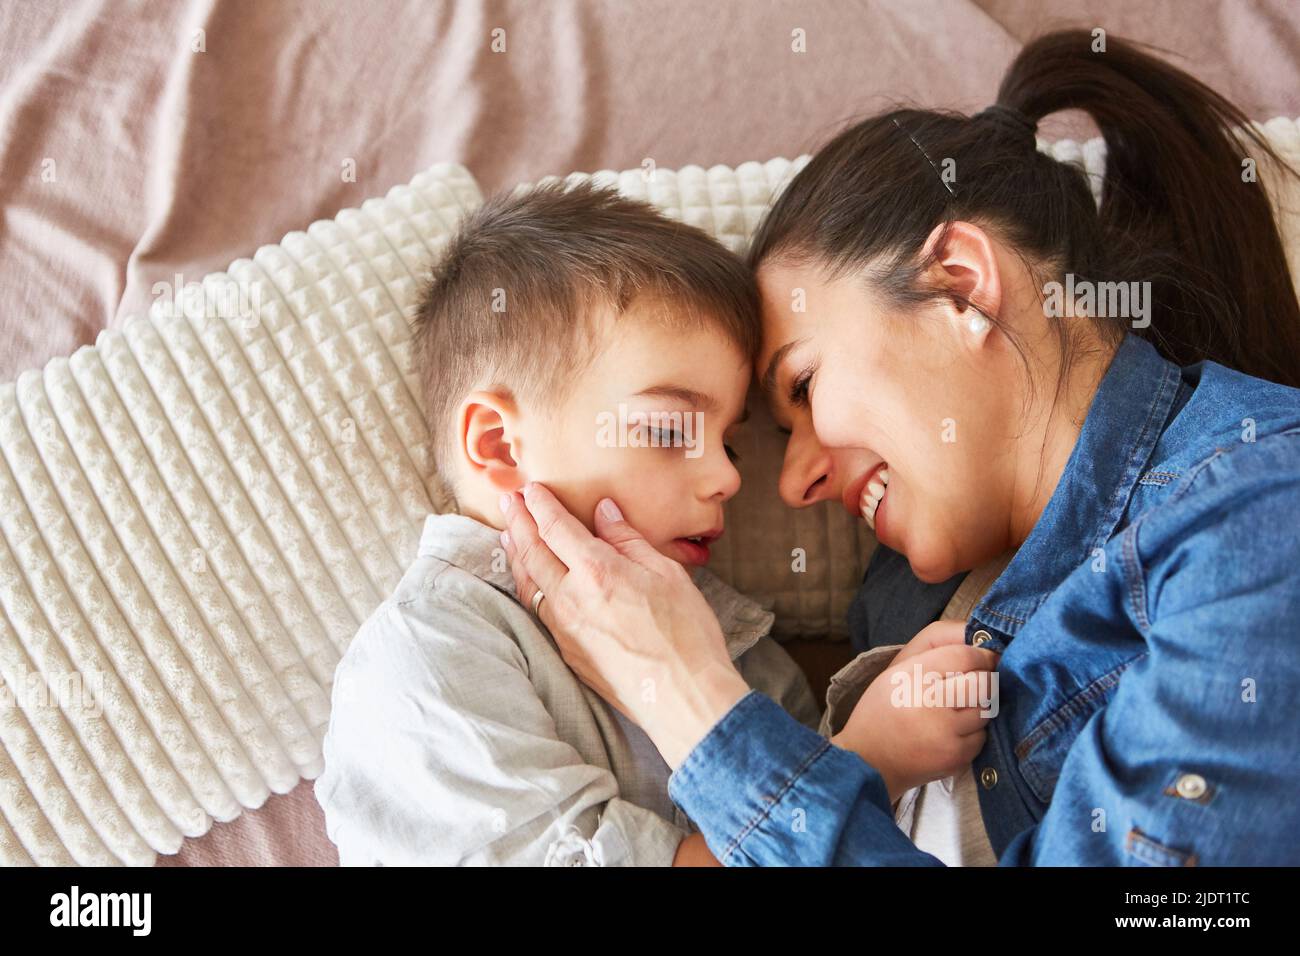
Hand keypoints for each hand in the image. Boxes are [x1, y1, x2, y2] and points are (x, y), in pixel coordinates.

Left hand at [499, 482, 750, 767]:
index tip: (532, 489)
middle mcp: (571, 597)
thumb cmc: (686, 634)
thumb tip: (604, 511)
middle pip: (532, 551)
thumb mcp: (667, 573)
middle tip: (508, 501)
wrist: (683, 697)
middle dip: (518, 523)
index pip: (556, 527)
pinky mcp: (568, 652)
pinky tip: (531, 582)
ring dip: (516, 555)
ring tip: (508, 536)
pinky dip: (528, 587)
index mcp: (597, 570)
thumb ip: (629, 540)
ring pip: (529, 583)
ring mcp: (565, 628)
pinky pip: (538, 610)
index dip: (541, 504)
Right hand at [831, 621, 999, 801]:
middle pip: (983, 683)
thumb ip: (934, 650)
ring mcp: (945, 733)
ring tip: (959, 709)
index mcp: (913, 675)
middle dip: (987, 680)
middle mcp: (930, 702)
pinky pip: (982, 737)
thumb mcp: (896, 670)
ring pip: (986, 710)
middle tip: (979, 682)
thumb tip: (978, 642)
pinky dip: (973, 733)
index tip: (986, 657)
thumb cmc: (883, 709)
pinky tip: (954, 732)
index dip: (982, 655)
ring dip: (979, 707)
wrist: (867, 761)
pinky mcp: (955, 757)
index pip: (964, 656)